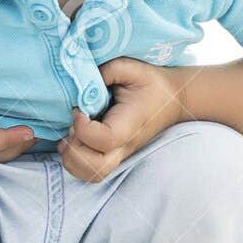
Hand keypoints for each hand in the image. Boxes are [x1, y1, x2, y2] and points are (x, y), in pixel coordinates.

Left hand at [58, 57, 186, 182]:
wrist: (171, 100)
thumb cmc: (150, 82)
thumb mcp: (130, 68)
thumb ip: (105, 71)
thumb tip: (80, 81)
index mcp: (130, 124)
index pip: (104, 140)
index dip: (83, 127)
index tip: (78, 109)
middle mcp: (124, 146)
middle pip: (96, 168)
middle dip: (74, 151)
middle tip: (71, 128)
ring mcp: (118, 155)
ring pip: (90, 174)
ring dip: (72, 158)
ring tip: (71, 135)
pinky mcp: (110, 156)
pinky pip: (88, 171)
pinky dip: (73, 161)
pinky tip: (74, 140)